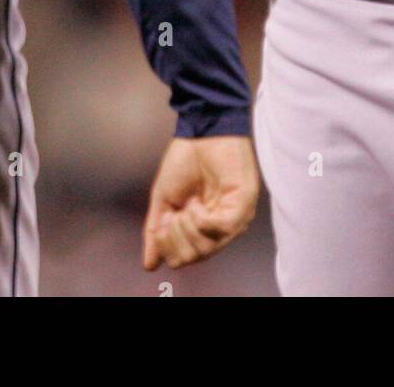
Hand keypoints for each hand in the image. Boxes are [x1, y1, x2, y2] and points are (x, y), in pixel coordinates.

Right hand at [142, 135, 259, 271]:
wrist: (202, 128)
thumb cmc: (186, 158)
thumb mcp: (164, 199)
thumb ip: (156, 231)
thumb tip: (149, 264)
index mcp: (203, 227)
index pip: (184, 258)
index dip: (167, 246)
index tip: (164, 221)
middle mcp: (221, 227)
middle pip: (194, 257)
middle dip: (175, 238)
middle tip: (174, 213)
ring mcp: (234, 217)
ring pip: (207, 248)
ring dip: (187, 228)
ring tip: (187, 205)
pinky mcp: (244, 204)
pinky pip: (223, 229)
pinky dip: (202, 221)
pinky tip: (196, 206)